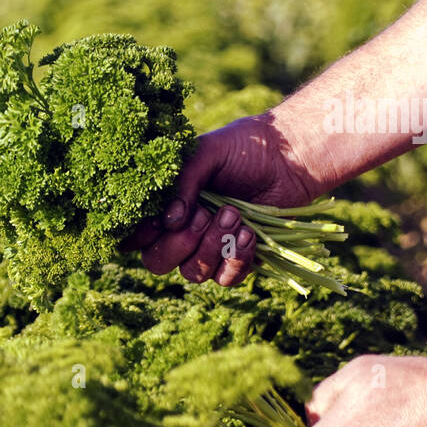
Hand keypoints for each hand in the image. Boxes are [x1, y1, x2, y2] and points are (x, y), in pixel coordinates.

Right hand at [121, 113, 321, 285]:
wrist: (291, 156)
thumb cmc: (245, 147)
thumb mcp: (206, 153)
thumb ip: (182, 182)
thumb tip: (169, 222)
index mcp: (166, 206)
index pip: (135, 236)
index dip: (140, 236)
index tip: (158, 221)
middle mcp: (182, 232)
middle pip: (157, 262)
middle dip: (178, 245)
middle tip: (203, 215)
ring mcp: (209, 248)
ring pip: (192, 273)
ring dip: (212, 247)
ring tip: (235, 215)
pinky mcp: (239, 259)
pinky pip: (225, 279)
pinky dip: (236, 260)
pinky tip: (249, 234)